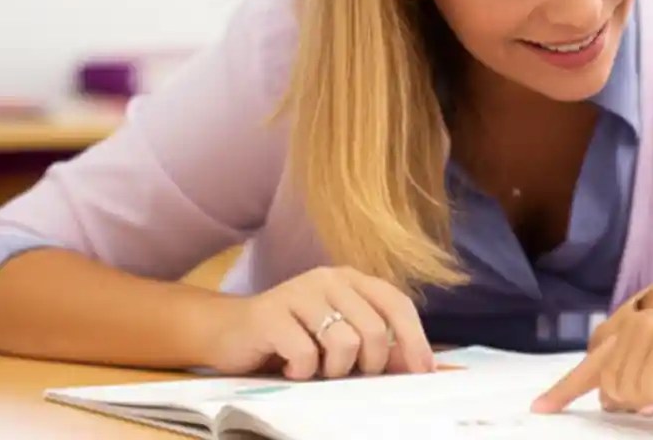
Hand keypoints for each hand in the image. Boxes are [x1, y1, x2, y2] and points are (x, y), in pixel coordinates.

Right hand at [202, 266, 434, 379]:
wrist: (229, 333)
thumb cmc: (293, 339)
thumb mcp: (340, 338)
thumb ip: (377, 344)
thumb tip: (420, 366)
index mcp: (352, 280)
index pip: (397, 304)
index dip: (415, 340)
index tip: (423, 372)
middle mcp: (329, 279)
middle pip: (374, 330)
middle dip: (368, 365)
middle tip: (346, 374)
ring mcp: (299, 292)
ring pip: (345, 343)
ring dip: (333, 370)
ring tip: (316, 369)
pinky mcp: (271, 314)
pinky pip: (306, 355)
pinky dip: (302, 373)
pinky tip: (290, 369)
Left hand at [532, 291, 652, 414]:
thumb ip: (643, 381)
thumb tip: (620, 403)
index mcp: (630, 330)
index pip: (590, 365)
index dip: (564, 390)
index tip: (539, 409)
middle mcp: (631, 326)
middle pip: (609, 389)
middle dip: (639, 400)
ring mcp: (644, 331)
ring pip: (627, 394)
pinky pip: (651, 392)